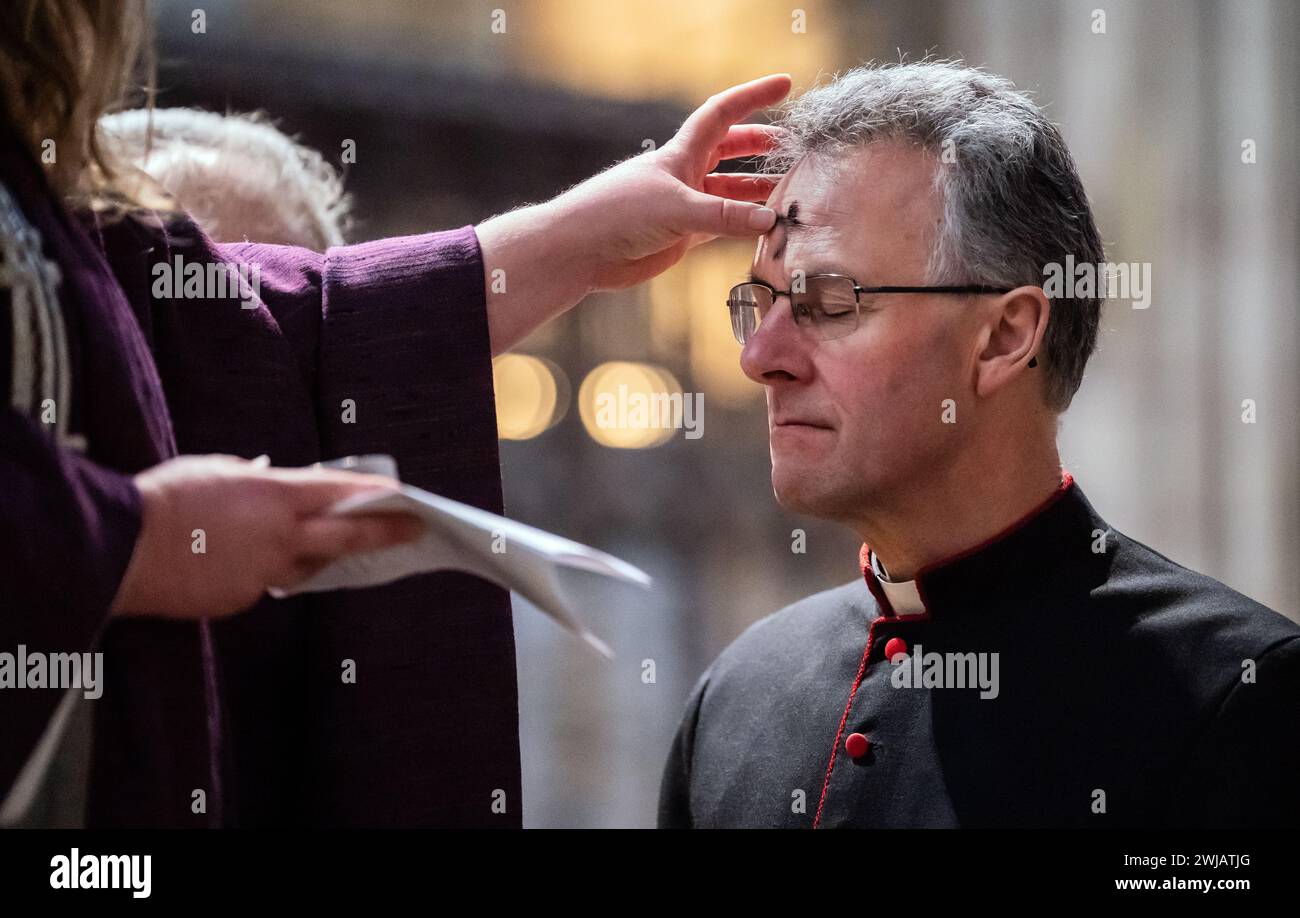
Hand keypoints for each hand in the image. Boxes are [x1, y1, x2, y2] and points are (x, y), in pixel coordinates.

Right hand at [110, 455, 424, 618]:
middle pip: (346, 538)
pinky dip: (262, 572)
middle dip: (384, 534)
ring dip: (317, 557)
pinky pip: (265, 584)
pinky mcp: (243, 600)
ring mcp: (265, 574)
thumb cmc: (165, 499)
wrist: (121, 548)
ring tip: (321, 546)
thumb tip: (271, 478)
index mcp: (277, 497)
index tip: (402, 498)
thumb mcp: (215, 469)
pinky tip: (242, 561)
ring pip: (306, 567)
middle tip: (413, 531)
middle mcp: (281, 538)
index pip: (341, 494)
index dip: (374, 496)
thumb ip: (253, 477)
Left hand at [479, 73, 791, 352]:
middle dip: (760, 144)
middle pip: (730, 149)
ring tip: (788, 191)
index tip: (785, 85)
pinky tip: (762, 228)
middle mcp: (684, 175)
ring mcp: (683, 206)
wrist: (579, 251)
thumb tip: (769, 221)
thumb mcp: (676, 209)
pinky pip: (721, 225)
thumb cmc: (615, 215)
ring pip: (729, 191)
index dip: (754, 97)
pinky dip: (743, 226)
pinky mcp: (680, 236)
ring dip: (756, 190)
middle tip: (791, 146)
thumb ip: (724, 216)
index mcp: (680, 153)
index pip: (724, 114)